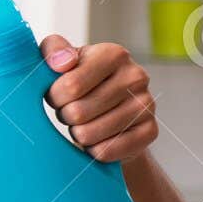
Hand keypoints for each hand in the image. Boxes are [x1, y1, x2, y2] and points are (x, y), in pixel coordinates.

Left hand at [40, 34, 157, 162]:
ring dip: (77, 133)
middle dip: (65, 116)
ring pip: (88, 134)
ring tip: (83, 122)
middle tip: (71, 110)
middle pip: (77, 112)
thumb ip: (53, 50)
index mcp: (114, 54)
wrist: (107, 109)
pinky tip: (96, 138)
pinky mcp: (150, 131)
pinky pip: (106, 151)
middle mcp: (136, 76)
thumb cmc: (77, 80)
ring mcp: (147, 104)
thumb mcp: (59, 59)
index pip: (70, 86)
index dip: (55, 97)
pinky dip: (93, 150)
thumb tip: (61, 63)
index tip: (59, 94)